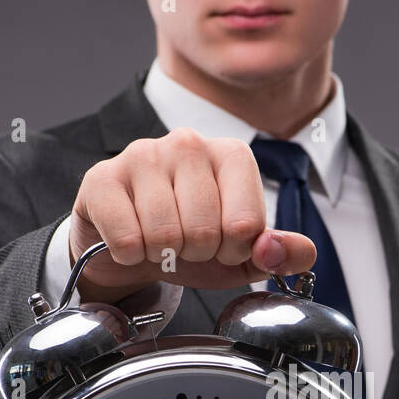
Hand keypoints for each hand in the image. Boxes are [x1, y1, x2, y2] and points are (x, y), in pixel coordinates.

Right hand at [68, 128, 316, 304]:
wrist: (129, 245)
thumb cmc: (189, 241)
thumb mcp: (240, 254)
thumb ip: (278, 254)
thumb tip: (296, 253)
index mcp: (231, 155)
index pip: (247, 224)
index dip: (235, 251)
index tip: (221, 245)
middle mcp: (188, 143)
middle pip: (206, 230)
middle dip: (197, 254)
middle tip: (185, 245)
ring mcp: (142, 155)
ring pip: (165, 235)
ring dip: (163, 255)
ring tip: (159, 242)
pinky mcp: (101, 178)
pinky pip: (127, 238)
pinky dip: (130, 255)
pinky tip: (130, 240)